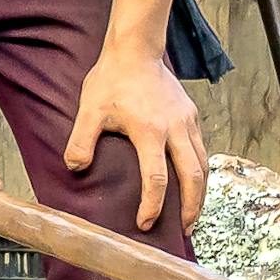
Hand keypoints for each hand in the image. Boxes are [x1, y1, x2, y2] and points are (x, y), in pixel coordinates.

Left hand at [66, 45, 210, 234]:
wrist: (135, 49)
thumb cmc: (112, 79)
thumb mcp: (89, 110)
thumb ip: (81, 141)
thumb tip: (75, 169)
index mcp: (150, 131)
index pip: (157, 178)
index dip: (153, 205)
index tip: (145, 223)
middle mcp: (176, 128)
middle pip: (193, 177)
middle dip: (190, 208)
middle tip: (184, 230)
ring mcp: (188, 121)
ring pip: (203, 164)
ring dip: (200, 193)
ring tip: (192, 214)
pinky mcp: (192, 115)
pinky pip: (202, 150)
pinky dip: (201, 171)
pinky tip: (193, 182)